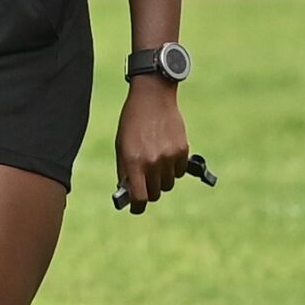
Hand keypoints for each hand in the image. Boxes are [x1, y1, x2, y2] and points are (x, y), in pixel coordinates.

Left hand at [115, 81, 190, 214]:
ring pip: (169, 184)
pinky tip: (167, 153)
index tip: (137, 207)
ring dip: (162, 179)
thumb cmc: (132, 122)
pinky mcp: (182, 150)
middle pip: (155, 194)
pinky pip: (179, 171)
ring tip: (156, 162)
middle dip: (149, 190)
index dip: (137, 206)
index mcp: (133, 162)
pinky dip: (174, 168)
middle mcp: (153, 162)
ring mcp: (169, 157)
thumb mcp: (122, 146)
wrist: (153, 97)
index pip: (140, 198)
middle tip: (146, 181)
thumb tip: (130, 193)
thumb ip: (125, 171)